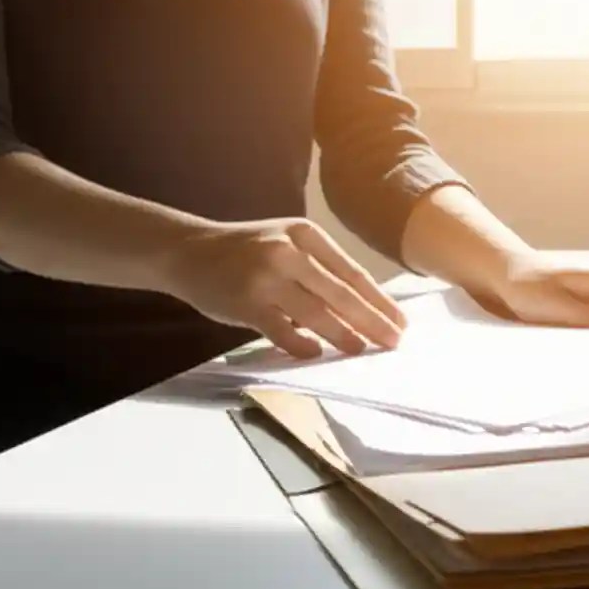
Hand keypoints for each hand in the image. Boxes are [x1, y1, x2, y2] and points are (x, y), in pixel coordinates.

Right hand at [160, 218, 404, 356]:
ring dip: (343, 335)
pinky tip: (316, 354)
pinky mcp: (246, 303)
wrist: (188, 251)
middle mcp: (289, 252)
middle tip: (393, 342)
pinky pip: (281, 330)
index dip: (379, 301)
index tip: (401, 322)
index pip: (352, 272)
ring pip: (316, 313)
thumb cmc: (246, 252)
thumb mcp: (285, 245)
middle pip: (341, 293)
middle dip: (372, 321)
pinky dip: (301, 344)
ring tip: (363, 350)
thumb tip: (361, 310)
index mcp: (306, 235)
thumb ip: (317, 271)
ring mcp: (266, 277)